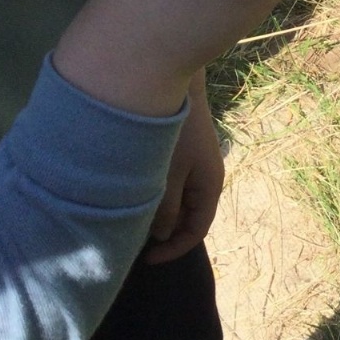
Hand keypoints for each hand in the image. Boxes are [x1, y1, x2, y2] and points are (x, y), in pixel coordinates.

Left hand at [144, 70, 224, 264]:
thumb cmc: (173, 132)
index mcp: (209, 185)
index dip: (173, 250)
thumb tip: (162, 234)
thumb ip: (164, 210)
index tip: (144, 259)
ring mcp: (193, 159)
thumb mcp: (166, 175)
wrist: (172, 80)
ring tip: (129, 214)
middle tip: (132, 237)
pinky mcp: (181, 147)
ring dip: (157, 209)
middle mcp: (204, 175)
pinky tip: (134, 187)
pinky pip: (171, 179)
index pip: (196, 230)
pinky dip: (155, 190)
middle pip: (188, 215)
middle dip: (163, 232)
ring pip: (177, 197)